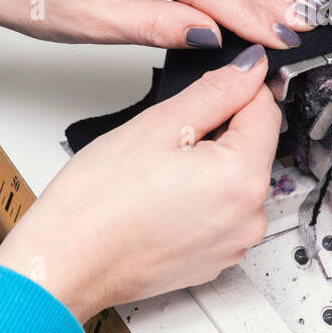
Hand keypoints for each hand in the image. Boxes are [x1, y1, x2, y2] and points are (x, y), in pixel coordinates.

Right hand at [0, 45, 278, 321]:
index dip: (238, 89)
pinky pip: (221, 213)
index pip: (267, 111)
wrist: (65, 264)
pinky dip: (200, 199)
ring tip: (158, 173)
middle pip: (254, 148)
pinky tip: (162, 199)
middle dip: (219, 132)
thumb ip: (216, 91)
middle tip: (167, 137)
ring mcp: (234, 244)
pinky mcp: (216, 260)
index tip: (211, 87)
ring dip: (209, 166)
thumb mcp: (158, 126)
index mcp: (243, 179)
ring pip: (236, 181)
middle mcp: (250, 217)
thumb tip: (251, 68)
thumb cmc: (98, 203)